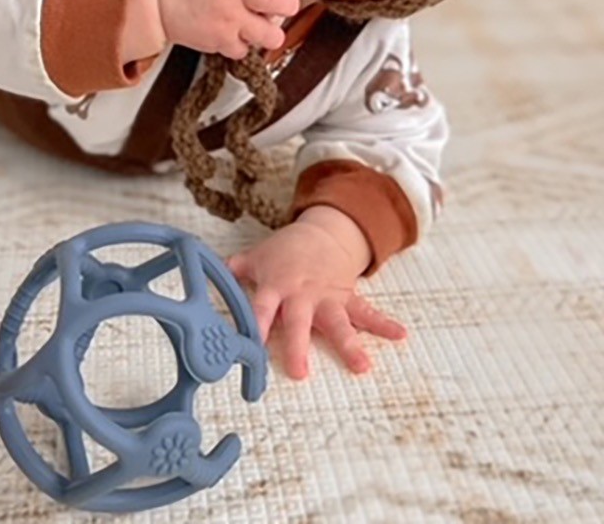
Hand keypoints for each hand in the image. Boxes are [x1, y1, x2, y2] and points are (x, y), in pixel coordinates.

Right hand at [153, 0, 299, 58]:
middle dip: (289, 4)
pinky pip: (244, 50)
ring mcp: (229, 18)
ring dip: (271, 32)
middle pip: (281, 2)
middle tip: (285, 5)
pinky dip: (243, 46)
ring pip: (269, 34)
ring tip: (266, 28)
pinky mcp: (219, 40)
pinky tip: (238, 36)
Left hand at [227, 218, 406, 379]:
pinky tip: (400, 335)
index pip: (260, 308)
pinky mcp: (348, 298)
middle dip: (298, 346)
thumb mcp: (257, 257)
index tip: (246, 348)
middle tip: (300, 372)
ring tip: (362, 366)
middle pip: (299, 322)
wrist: (322, 232)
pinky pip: (367, 313)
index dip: (253, 326)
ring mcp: (328, 297)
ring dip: (350, 344)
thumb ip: (233, 271)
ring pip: (338, 323)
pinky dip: (384, 324)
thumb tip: (202, 274)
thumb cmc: (284, 251)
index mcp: (276, 286)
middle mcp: (302, 295)